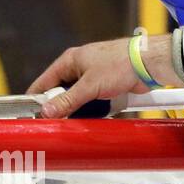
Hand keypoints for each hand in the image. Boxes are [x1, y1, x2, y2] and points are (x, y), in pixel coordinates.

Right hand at [27, 35, 176, 117]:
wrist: (149, 63)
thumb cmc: (120, 64)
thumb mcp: (89, 85)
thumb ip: (68, 100)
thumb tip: (46, 112)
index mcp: (70, 61)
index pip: (44, 82)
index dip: (37, 100)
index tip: (33, 116)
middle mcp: (80, 68)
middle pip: (61, 93)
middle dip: (61, 108)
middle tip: (58, 123)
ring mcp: (94, 77)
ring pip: (78, 99)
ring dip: (79, 110)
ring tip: (77, 121)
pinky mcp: (107, 86)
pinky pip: (94, 101)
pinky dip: (93, 109)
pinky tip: (94, 117)